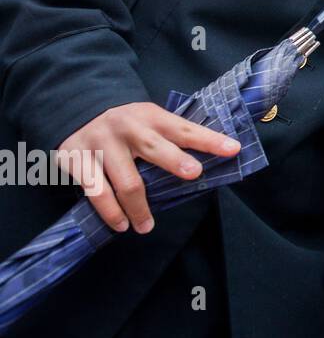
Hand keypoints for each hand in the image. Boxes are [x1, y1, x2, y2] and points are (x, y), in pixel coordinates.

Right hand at [58, 101, 240, 234]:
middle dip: (175, 160)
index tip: (233, 149)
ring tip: (146, 226)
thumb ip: (172, 138)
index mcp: (151, 117)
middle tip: (194, 174)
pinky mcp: (77, 159)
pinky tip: (120, 224)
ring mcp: (101, 143)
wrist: (76, 110)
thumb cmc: (128, 125)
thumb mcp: (150, 121)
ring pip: (124, 179)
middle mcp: (127, 128)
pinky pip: (95, 190)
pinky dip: (109, 211)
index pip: (185, 129)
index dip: (209, 140)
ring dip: (138, 207)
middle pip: (154, 147)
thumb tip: (210, 163)